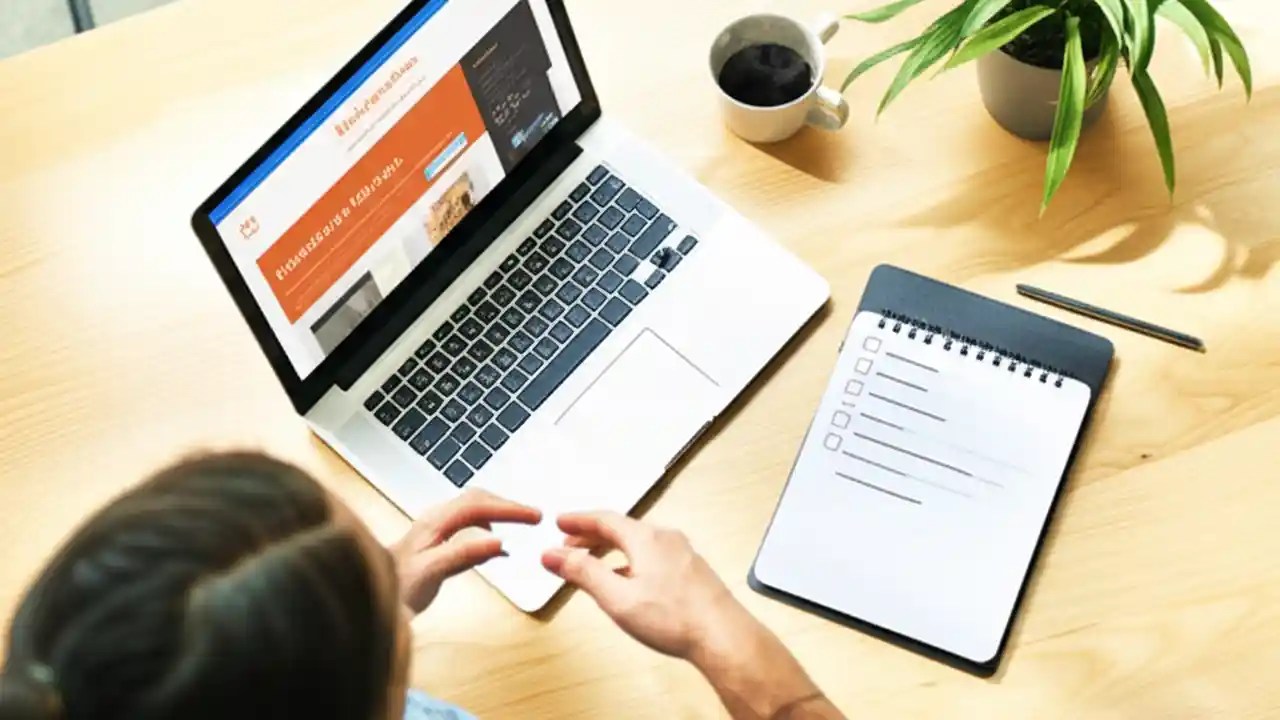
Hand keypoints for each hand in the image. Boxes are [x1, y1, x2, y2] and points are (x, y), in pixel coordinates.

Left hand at [392, 489, 540, 612]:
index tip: (534, 517)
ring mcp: (435, 530)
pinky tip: (495, 544)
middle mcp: (436, 519)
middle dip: (508, 505)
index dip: (510, 508)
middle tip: (534, 517)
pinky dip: (489, 527)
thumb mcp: (432, 571)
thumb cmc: (394, 586)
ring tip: (521, 524)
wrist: (364, 597)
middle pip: (478, 500)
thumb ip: (464, 554)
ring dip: (500, 512)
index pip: (479, 504)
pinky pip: (469, 525)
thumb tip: (500, 540)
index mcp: (435, 521)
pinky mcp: (436, 543)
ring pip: (474, 510)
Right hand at [540, 512, 759, 660]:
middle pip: (621, 529)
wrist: (723, 636)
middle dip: (592, 537)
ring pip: (638, 543)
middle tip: (569, 546)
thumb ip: (583, 573)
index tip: (559, 523)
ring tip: (593, 565)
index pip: (605, 520)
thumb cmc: (673, 617)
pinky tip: (627, 581)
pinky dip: (631, 561)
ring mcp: (682, 554)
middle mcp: (666, 538)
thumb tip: (552, 555)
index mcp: (646, 538)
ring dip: (611, 550)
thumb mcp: (617, 597)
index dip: (579, 521)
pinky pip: (653, 556)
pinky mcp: (691, 571)